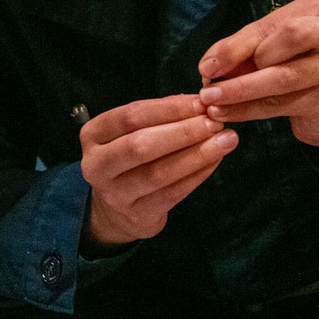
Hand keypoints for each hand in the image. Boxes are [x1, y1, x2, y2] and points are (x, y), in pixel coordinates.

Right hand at [80, 93, 238, 248]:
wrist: (116, 210)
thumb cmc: (130, 160)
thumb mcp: (131, 133)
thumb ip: (160, 117)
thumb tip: (200, 104)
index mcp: (94, 135)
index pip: (131, 116)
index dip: (169, 108)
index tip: (201, 102)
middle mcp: (97, 165)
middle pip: (141, 145)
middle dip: (183, 131)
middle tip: (215, 122)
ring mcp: (115, 194)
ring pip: (159, 172)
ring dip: (197, 154)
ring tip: (225, 140)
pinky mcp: (138, 216)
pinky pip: (173, 193)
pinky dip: (198, 175)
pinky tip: (216, 161)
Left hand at [197, 0, 318, 154]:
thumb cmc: (296, 65)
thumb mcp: (270, 47)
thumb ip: (242, 48)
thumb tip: (209, 66)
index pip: (274, 23)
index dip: (237, 45)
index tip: (206, 66)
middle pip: (288, 38)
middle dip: (245, 63)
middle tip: (214, 84)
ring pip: (283, 76)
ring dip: (241, 90)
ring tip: (212, 101)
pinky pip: (282, 104)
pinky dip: (249, 110)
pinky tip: (228, 114)